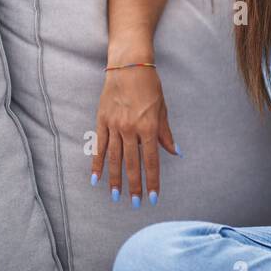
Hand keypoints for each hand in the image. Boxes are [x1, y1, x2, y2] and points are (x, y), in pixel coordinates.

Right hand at [91, 63, 179, 208]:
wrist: (129, 66)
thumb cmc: (150, 86)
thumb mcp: (163, 109)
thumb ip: (166, 133)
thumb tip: (175, 152)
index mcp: (149, 127)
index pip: (152, 160)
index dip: (153, 181)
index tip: (153, 197)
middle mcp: (131, 129)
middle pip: (132, 163)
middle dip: (134, 185)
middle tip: (136, 203)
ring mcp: (114, 126)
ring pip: (114, 158)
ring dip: (115, 179)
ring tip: (115, 196)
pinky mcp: (102, 121)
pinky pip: (99, 147)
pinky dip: (98, 163)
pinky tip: (96, 178)